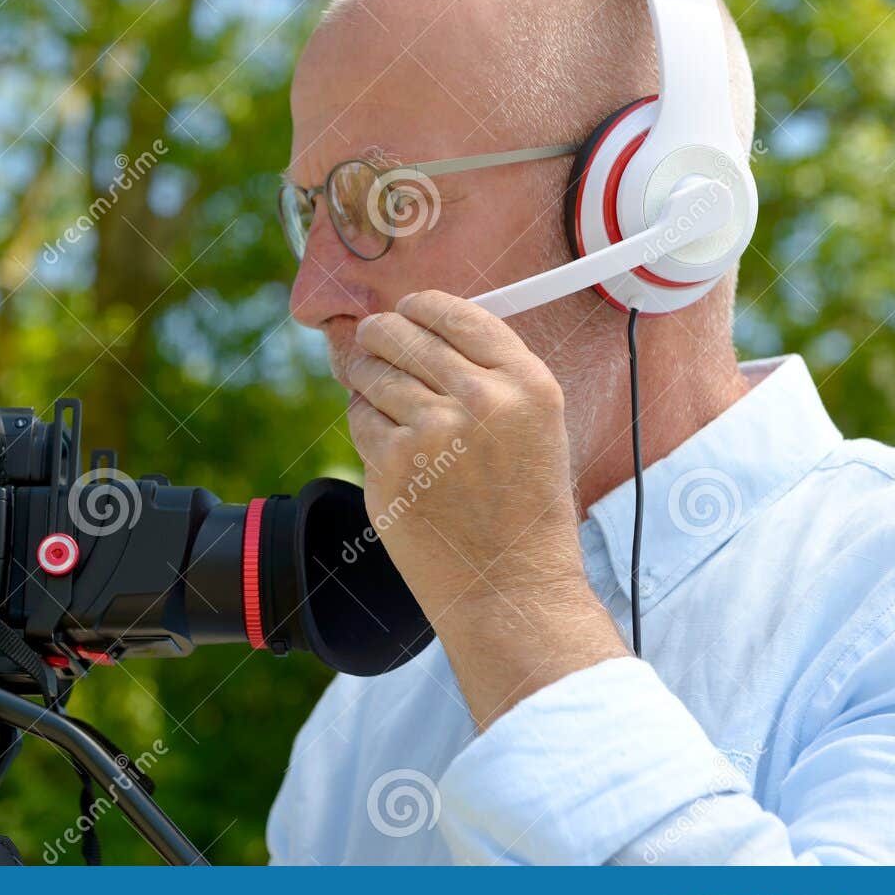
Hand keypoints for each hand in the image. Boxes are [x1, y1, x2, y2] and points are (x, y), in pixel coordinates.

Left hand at [343, 290, 628, 728]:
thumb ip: (487, 373)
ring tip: (385, 402)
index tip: (407, 312)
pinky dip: (366, 427)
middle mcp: (483, 399)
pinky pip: (359, 419)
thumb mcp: (536, 426)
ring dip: (368, 380)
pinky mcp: (392, 466)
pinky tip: (392, 450)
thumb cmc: (523, 509)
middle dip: (379, 335)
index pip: (456, 312)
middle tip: (373, 342)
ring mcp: (432, 432)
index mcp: (528, 383)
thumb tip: (421, 325)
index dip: (421, 307)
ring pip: (371, 373)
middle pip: (401, 333)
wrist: (511, 587)